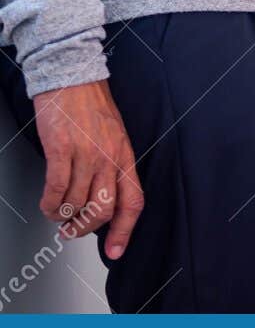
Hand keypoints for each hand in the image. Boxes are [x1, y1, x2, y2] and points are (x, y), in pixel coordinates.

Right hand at [32, 80, 142, 259]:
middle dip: (86, 228)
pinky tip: (47, 204)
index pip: (133, 200)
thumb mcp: (113, 136)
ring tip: (57, 215)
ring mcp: (86, 153)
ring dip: (64, 216)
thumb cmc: (91, 105)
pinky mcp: (61, 149)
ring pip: (77, 202)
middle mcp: (109, 157)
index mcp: (125, 155)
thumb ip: (112, 164)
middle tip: (72, 231)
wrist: (72, 76)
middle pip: (103, 209)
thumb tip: (103, 196)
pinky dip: (49, 203)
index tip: (115, 251)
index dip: (125, 230)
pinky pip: (56, 188)